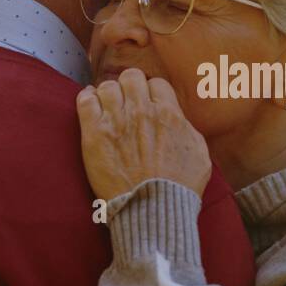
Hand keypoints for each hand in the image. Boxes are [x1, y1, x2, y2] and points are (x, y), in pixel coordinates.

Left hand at [75, 68, 210, 200]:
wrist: (153, 208)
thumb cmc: (180, 187)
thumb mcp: (200, 153)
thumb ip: (187, 129)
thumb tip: (178, 119)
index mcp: (168, 113)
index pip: (156, 83)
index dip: (152, 93)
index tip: (148, 104)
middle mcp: (141, 111)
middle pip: (131, 77)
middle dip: (130, 87)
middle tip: (127, 101)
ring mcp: (116, 121)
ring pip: (107, 86)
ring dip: (109, 94)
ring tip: (108, 106)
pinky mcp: (94, 134)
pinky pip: (85, 101)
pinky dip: (87, 99)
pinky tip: (91, 105)